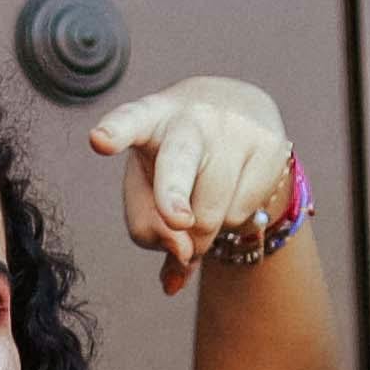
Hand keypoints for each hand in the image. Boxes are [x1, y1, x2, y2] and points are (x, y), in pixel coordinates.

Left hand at [89, 75, 298, 297]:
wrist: (241, 113)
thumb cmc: (176, 158)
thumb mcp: (147, 184)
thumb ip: (147, 225)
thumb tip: (182, 256)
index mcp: (150, 118)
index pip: (130, 121)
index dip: (115, 132)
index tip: (98, 141)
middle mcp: (192, 117)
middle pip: (179, 165)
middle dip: (173, 196)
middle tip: (177, 221)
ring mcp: (235, 128)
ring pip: (212, 213)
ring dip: (203, 232)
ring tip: (203, 201)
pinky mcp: (271, 146)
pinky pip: (244, 214)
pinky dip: (232, 223)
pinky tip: (232, 193)